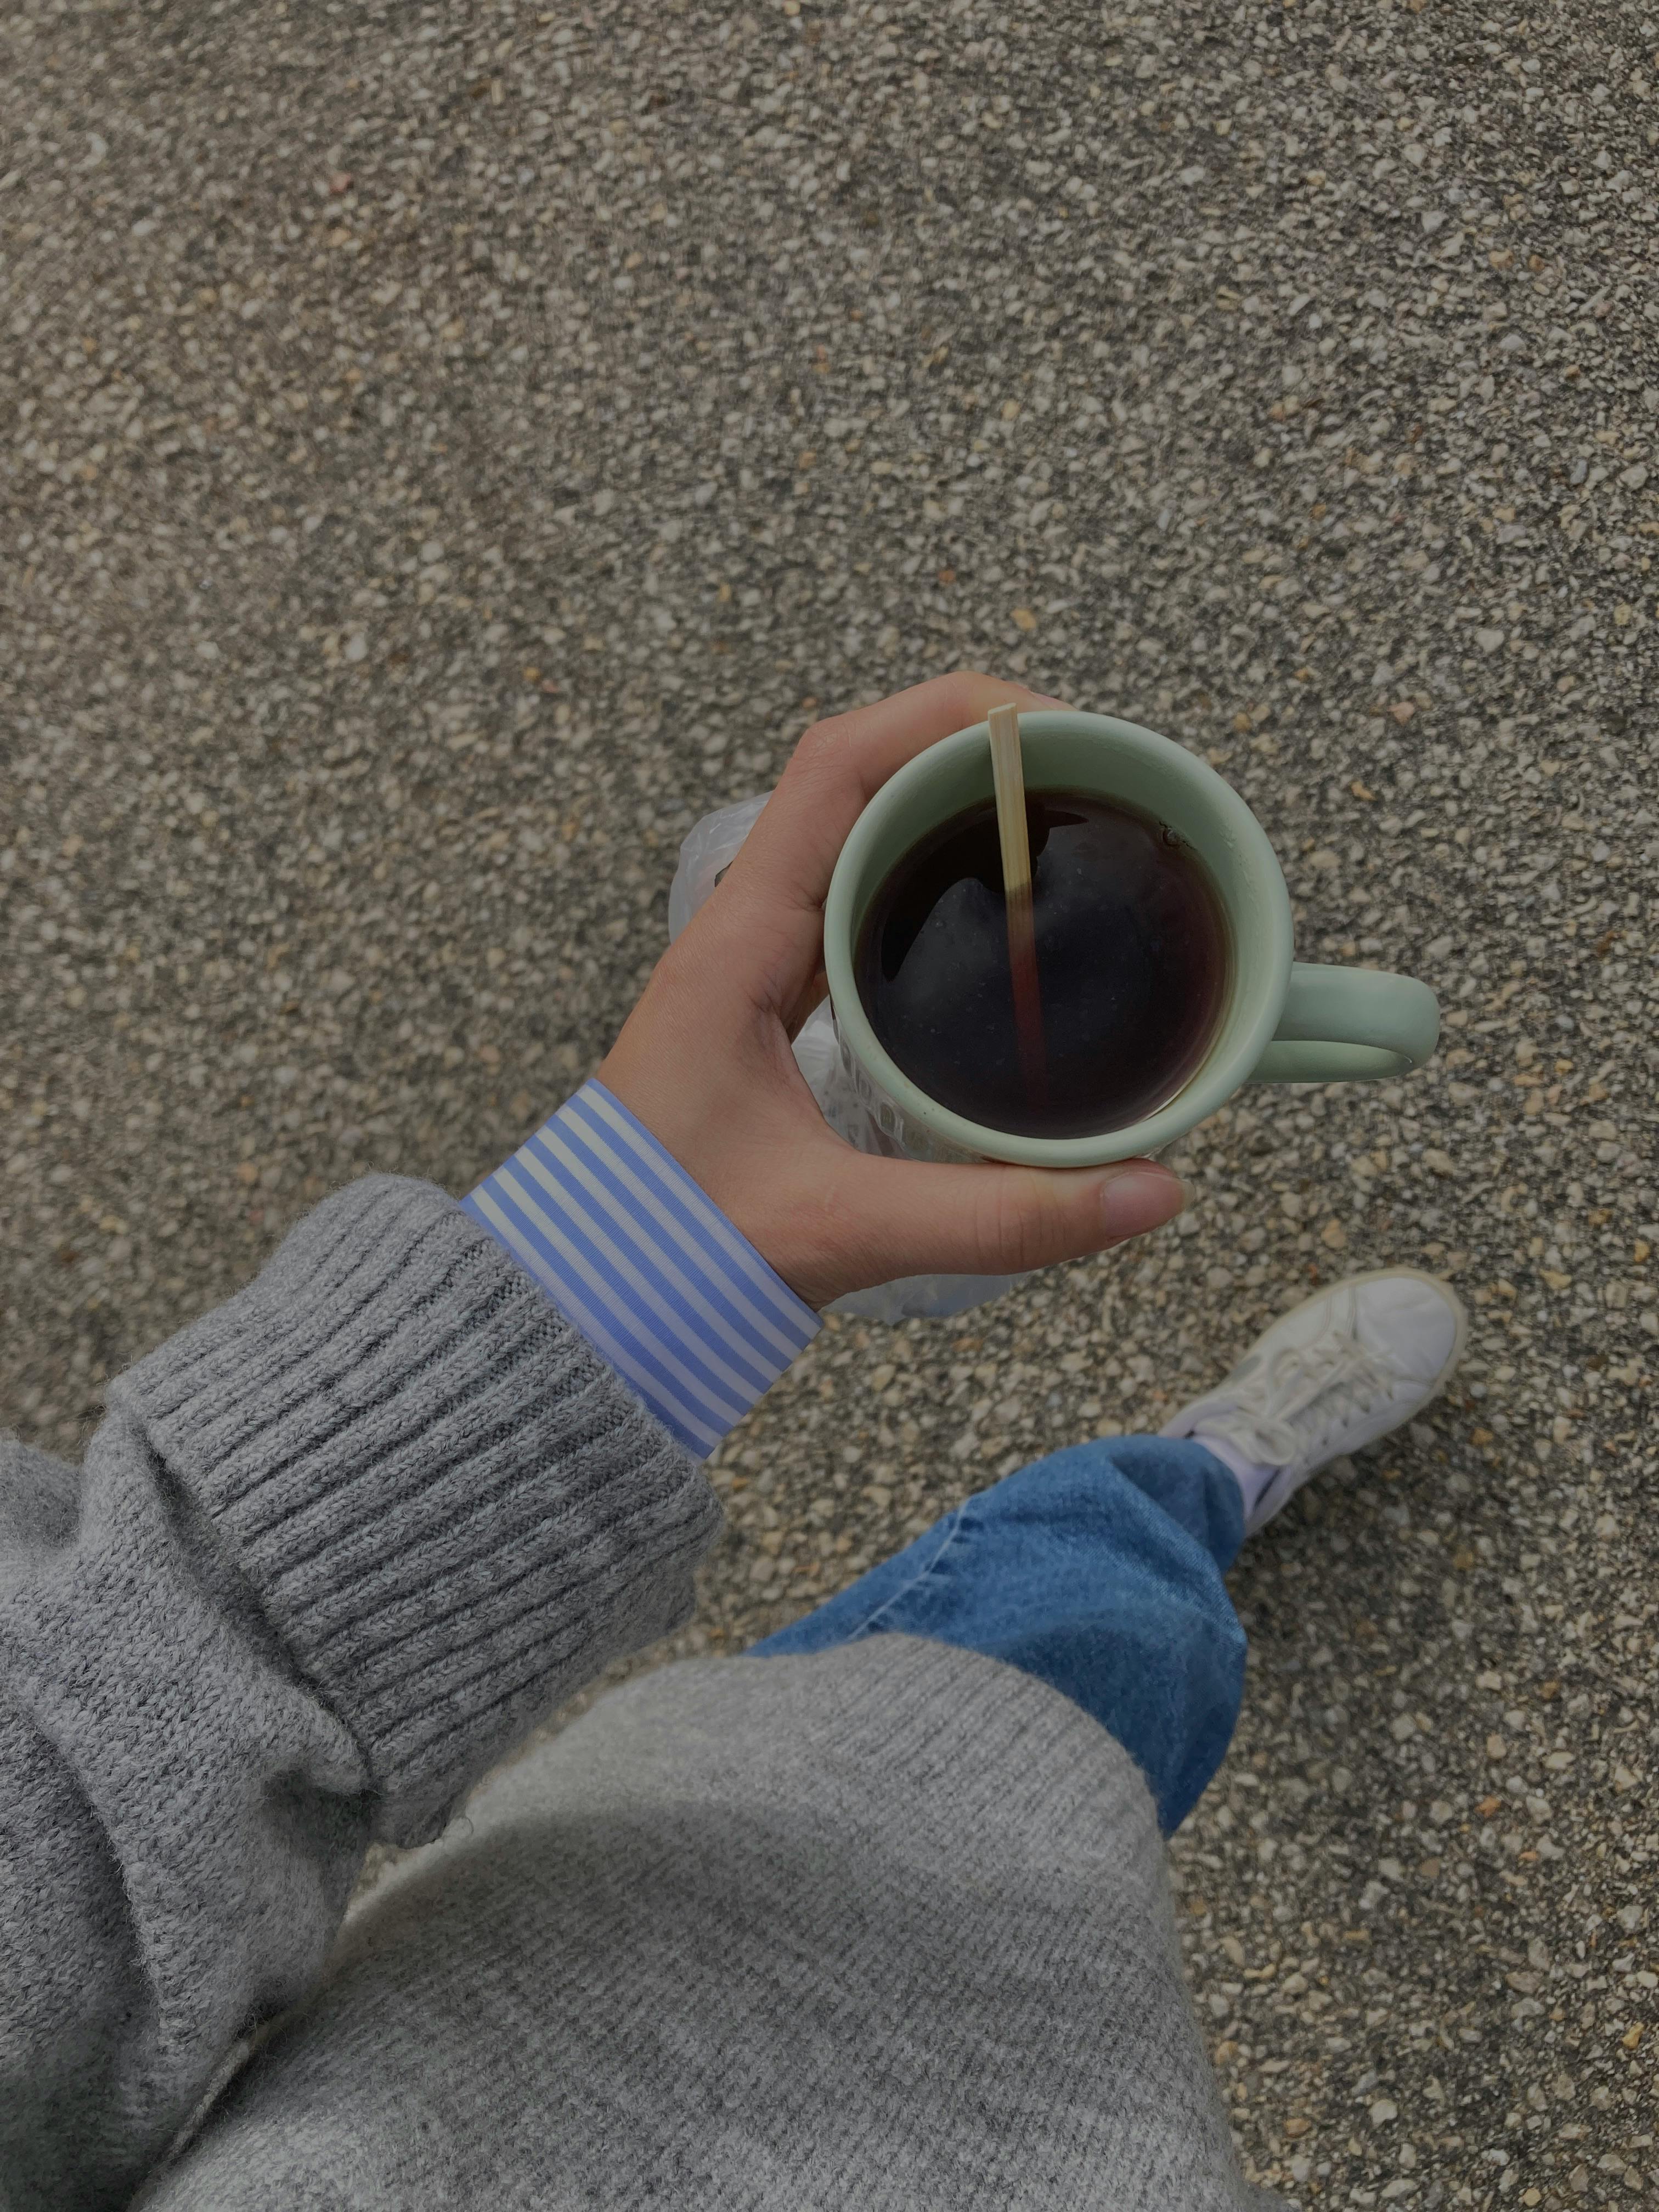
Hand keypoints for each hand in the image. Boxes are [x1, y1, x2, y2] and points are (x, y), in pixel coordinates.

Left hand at [598, 671, 1188, 1308]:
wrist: (580, 1305)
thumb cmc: (665, 1255)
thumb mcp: (841, 1231)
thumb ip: (998, 1218)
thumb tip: (1151, 1191)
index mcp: (736, 946)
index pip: (838, 770)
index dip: (944, 717)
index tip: (1050, 727)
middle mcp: (742, 933)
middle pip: (862, 783)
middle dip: (972, 752)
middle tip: (1087, 774)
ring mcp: (755, 966)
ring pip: (858, 840)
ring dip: (952, 811)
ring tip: (1061, 821)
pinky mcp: (771, 1009)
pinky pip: (855, 906)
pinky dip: (929, 883)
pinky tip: (995, 915)